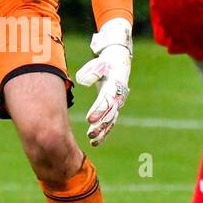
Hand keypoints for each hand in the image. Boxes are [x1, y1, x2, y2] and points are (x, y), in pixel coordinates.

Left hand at [73, 18, 131, 146]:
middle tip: (90, 133)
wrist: (119, 61)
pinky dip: (104, 131)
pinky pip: (110, 122)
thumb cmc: (106, 62)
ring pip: (111, 120)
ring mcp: (118, 103)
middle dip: (100, 125)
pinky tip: (95, 141)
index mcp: (115, 84)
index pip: (107, 100)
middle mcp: (118, 96)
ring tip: (92, 140)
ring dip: (102, 131)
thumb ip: (91, 71)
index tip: (90, 119)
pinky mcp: (114, 107)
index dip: (99, 110)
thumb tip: (83, 81)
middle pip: (110, 113)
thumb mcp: (98, 63)